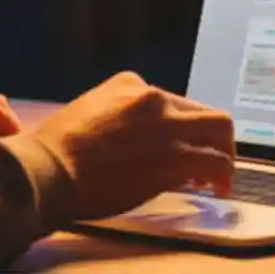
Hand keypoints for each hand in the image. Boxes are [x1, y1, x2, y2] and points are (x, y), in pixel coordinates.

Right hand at [32, 71, 234, 220]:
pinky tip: (217, 188)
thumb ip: (115, 118)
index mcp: (129, 85)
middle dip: (211, 135)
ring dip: (224, 153)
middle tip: (211, 157)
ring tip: (220, 176)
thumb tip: (131, 142)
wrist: (50, 169)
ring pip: (219, 130)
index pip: (171, 102)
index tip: (177, 146)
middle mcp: (154, 98)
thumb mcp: (86, 114)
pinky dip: (223, 175)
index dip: (179, 127)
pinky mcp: (176, 157)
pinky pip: (215, 163)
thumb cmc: (55, 150)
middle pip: (203, 111)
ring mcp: (167, 126)